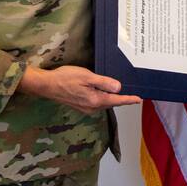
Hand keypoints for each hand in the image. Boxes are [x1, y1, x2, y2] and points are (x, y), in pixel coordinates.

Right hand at [21, 65, 141, 114]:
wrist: (47, 85)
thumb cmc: (66, 78)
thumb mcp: (87, 77)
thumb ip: (104, 83)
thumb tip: (119, 88)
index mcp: (96, 100)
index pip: (117, 100)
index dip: (129, 99)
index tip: (138, 100)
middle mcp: (92, 107)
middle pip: (111, 103)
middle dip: (121, 100)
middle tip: (132, 96)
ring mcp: (85, 108)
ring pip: (104, 103)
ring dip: (112, 99)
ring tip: (121, 94)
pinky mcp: (80, 105)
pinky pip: (96, 102)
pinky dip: (103, 98)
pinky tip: (103, 92)